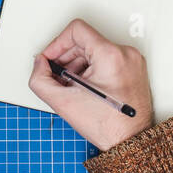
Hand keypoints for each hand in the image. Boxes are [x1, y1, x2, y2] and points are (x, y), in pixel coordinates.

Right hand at [27, 18, 153, 151]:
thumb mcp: (63, 102)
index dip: (56, 43)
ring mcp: (131, 61)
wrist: (130, 142)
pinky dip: (90, 70)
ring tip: (71, 86)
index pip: (76, 30)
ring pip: (94, 50)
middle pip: (84, 40)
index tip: (50, 59)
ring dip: (77, 65)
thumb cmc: (108, 126)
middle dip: (65, 58)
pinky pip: (105, 59)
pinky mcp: (133, 69)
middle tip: (57, 77)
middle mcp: (125, 54)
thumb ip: (40, 79)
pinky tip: (84, 87)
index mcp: (111, 56)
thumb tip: (39, 64)